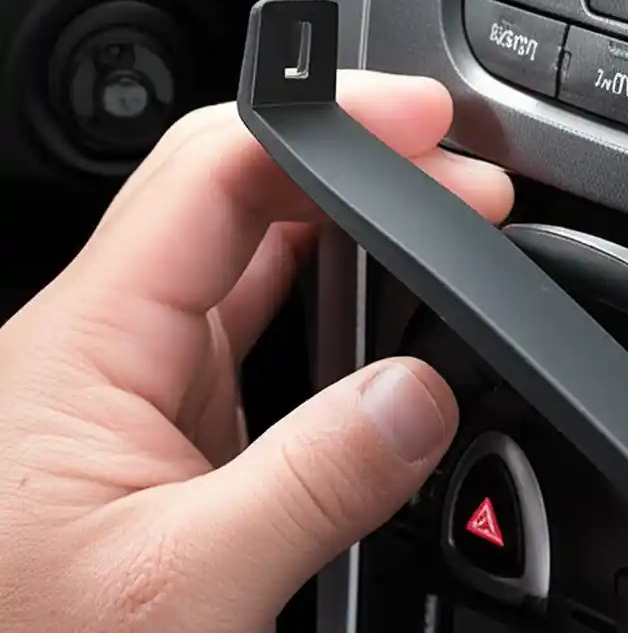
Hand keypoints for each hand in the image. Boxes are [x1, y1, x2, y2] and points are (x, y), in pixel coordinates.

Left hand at [0, 72, 511, 630]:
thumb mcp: (182, 589)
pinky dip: (337, 316)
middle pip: (239, 195)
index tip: (425, 123)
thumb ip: (314, 486)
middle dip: (356, 166)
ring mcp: (140, 387)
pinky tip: (388, 324)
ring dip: (352, 237)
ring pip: (256, 263)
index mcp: (83, 348)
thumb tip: (421, 396)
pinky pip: (264, 336)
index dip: (325, 124)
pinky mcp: (174, 431)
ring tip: (444, 230)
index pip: (211, 174)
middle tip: (462, 181)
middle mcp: (105, 348)